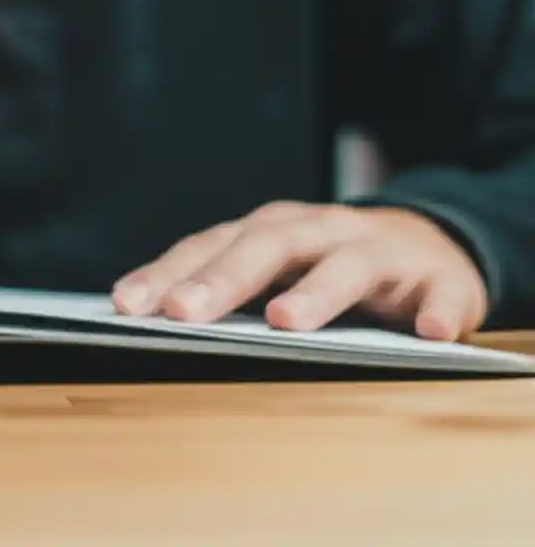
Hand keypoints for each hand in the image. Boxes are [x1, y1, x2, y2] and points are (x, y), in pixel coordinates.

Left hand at [111, 201, 487, 340]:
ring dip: (317, 293)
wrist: (428, 249)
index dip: (167, 274)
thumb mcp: (273, 270)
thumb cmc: (326, 266)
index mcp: (269, 231)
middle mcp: (319, 231)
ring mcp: (380, 252)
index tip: (126, 305)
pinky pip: (439, 295)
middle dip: (222, 279)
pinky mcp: (438, 279)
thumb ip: (221, 291)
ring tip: (286, 322)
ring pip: (346, 266)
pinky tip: (428, 334)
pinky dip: (434, 312)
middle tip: (184, 313)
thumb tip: (139, 317)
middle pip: (267, 247)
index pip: (209, 247)